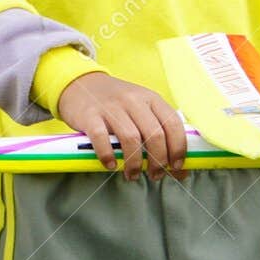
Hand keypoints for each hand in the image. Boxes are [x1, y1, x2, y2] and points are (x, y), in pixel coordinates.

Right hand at [57, 72, 186, 180]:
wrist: (81, 84)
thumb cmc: (117, 104)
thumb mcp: (142, 108)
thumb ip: (158, 130)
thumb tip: (178, 166)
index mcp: (151, 99)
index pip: (173, 124)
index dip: (178, 148)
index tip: (176, 166)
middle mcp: (134, 100)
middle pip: (154, 134)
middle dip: (158, 161)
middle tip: (155, 175)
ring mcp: (112, 107)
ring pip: (131, 139)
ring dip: (135, 163)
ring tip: (133, 175)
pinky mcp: (90, 115)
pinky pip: (102, 138)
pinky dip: (108, 155)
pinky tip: (111, 165)